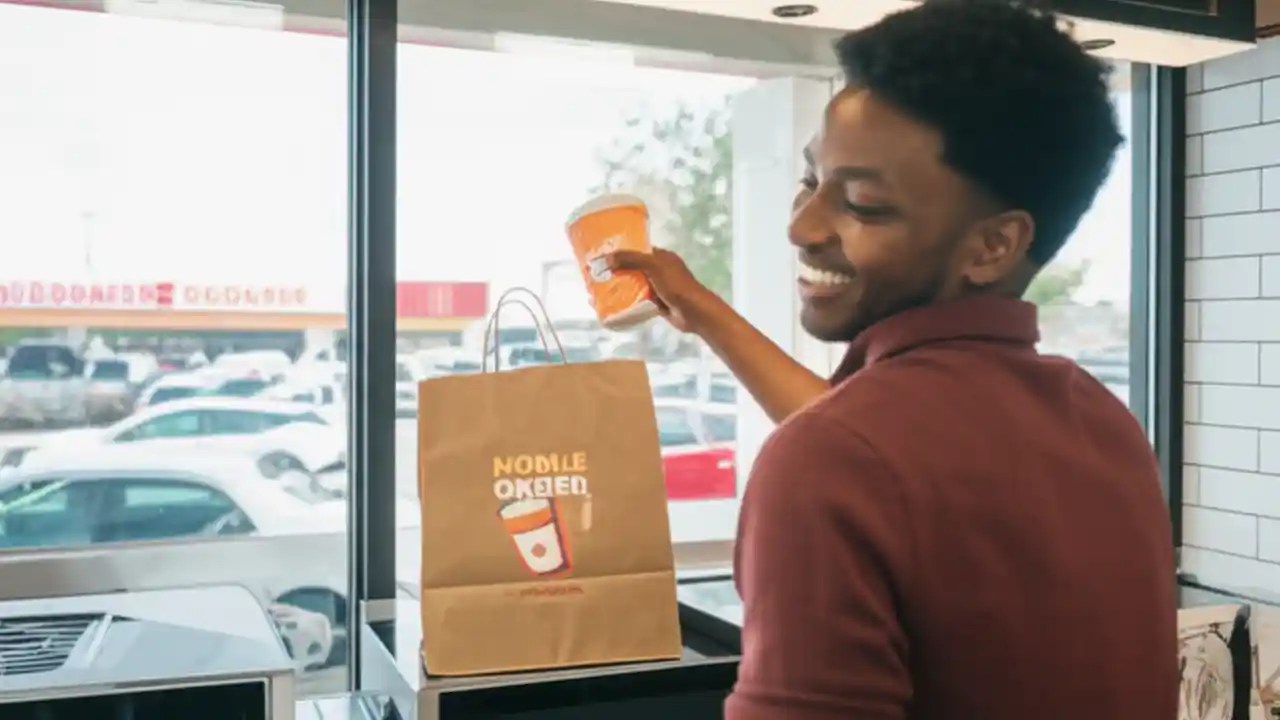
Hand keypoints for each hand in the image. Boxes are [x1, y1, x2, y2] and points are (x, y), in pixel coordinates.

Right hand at [605, 248, 722, 333]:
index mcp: (662, 257)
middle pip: (634, 268)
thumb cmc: (676, 284)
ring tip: (601, 289)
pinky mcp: (658, 303)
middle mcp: (660, 270)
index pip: (638, 250)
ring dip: (622, 287)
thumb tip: (606, 258)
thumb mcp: (653, 266)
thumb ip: (630, 259)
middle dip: (618, 271)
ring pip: (636, 285)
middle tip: (598, 274)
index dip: (621, 252)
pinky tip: (614, 304)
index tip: (604, 256)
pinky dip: (628, 302)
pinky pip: (639, 300)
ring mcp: (659, 287)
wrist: (694, 312)